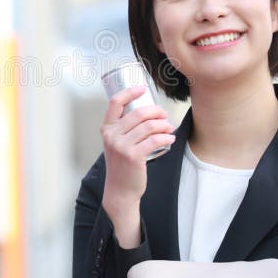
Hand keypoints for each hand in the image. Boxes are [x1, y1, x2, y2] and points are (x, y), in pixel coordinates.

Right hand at [100, 85, 175, 246]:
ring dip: (164, 124)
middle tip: (165, 114)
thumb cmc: (122, 164)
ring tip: (169, 127)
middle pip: (138, 113)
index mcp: (106, 128)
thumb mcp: (116, 143)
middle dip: (156, 111)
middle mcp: (111, 135)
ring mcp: (121, 146)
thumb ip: (125, 128)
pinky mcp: (133, 156)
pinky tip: (170, 137)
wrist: (120, 189)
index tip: (143, 88)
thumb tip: (149, 112)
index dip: (130, 92)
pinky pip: (154, 140)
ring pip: (148, 126)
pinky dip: (166, 136)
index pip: (115, 102)